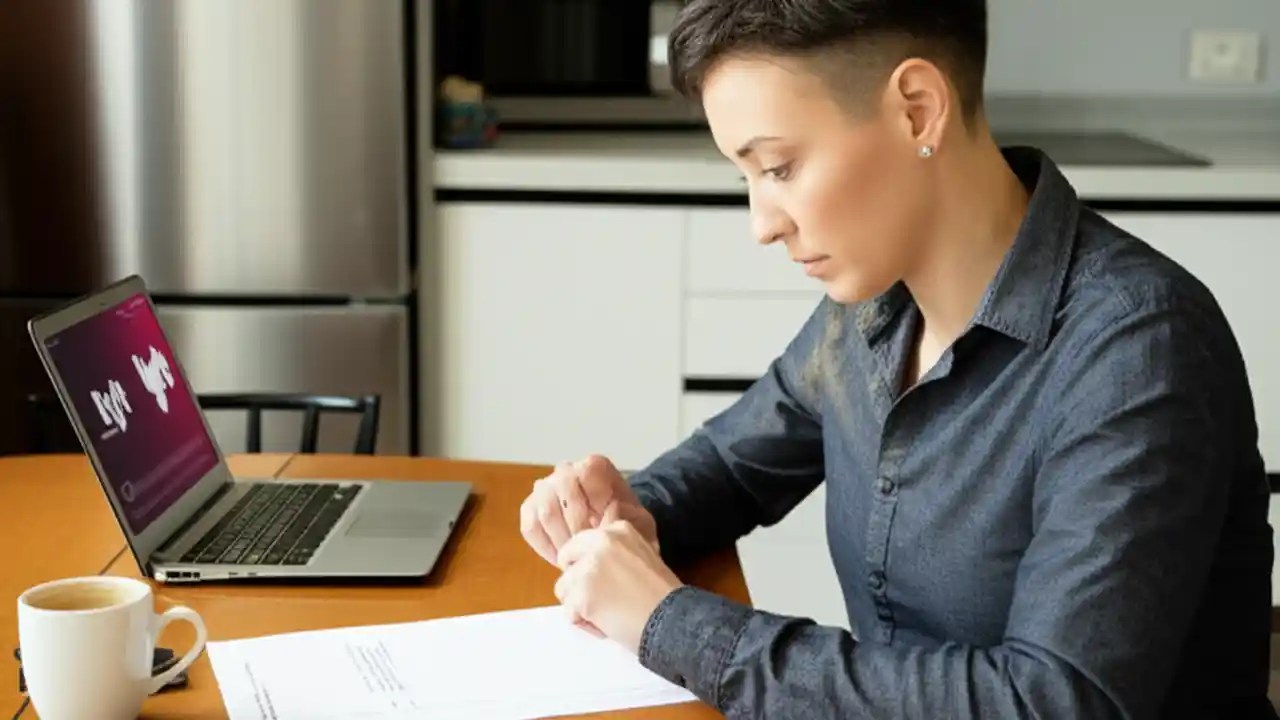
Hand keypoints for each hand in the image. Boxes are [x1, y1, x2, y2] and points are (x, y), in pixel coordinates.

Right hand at [519, 454, 658, 565]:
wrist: (609, 531)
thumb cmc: (624, 524)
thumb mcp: (639, 522)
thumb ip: (631, 517)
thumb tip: (613, 508)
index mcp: (595, 466)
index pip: (587, 474)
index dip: (596, 505)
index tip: (606, 529)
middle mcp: (565, 470)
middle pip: (564, 493)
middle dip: (578, 528)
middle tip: (590, 551)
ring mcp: (543, 488)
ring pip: (546, 512)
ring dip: (563, 540)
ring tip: (578, 557)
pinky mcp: (529, 509)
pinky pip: (530, 527)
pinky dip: (546, 547)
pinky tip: (563, 558)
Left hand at [554, 520, 682, 653]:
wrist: (673, 619)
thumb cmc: (662, 595)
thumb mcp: (642, 555)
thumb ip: (616, 552)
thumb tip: (589, 561)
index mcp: (617, 529)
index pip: (581, 543)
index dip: (588, 564)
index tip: (607, 580)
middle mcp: (600, 541)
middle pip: (566, 559)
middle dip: (577, 580)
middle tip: (600, 597)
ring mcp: (589, 566)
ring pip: (563, 587)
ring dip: (580, 605)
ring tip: (607, 614)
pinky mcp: (582, 593)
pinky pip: (569, 612)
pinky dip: (584, 623)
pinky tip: (607, 625)